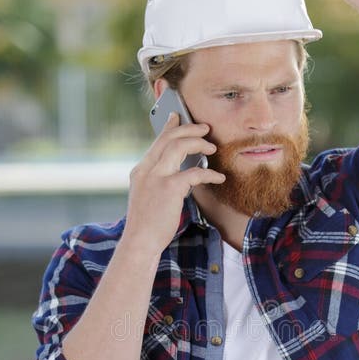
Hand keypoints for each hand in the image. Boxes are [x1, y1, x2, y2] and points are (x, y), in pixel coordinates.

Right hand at [121, 113, 224, 257]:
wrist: (140, 242)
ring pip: (179, 147)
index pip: (156, 143)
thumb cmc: (147, 225)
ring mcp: (156, 178)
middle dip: (189, 129)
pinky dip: (209, 173)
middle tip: (205, 128)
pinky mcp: (169, 188)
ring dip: (198, 143)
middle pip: (168, 138)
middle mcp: (146, 170)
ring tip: (212, 148)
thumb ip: (159, 182)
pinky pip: (194, 172)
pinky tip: (218, 177)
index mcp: (140, 171)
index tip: (178, 117)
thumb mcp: (148, 198)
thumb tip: (181, 175)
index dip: (169, 128)